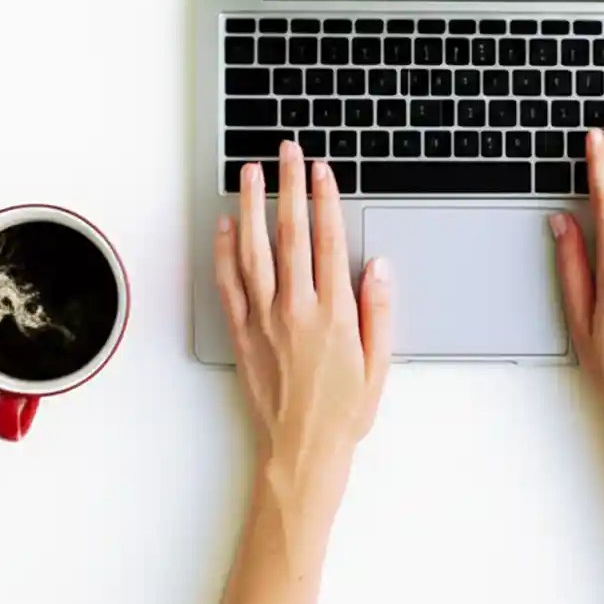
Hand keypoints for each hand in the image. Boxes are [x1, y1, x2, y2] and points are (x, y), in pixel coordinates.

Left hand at [213, 141, 392, 516]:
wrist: (300, 451)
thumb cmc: (343, 413)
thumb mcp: (379, 364)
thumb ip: (379, 311)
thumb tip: (377, 266)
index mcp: (335, 313)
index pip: (328, 240)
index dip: (324, 198)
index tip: (322, 170)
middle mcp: (296, 309)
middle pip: (289, 233)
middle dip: (289, 186)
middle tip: (287, 151)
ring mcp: (264, 319)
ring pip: (254, 249)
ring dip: (252, 205)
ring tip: (251, 172)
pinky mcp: (241, 334)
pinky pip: (229, 283)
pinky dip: (224, 250)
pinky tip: (226, 225)